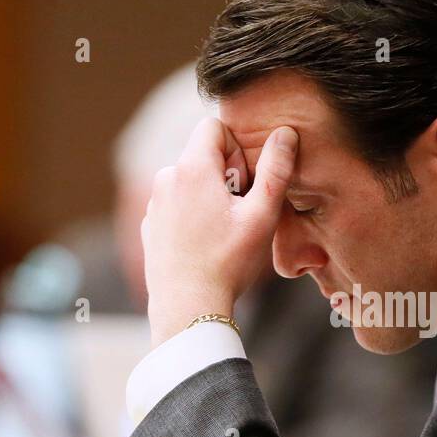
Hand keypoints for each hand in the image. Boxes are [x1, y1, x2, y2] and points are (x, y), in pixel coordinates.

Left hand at [142, 117, 298, 345]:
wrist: (188, 308)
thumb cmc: (228, 263)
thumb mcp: (262, 215)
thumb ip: (276, 170)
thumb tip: (286, 132)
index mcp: (191, 168)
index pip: (215, 127)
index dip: (238, 151)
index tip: (245, 186)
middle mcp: (165, 178)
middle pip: (203, 155)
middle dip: (226, 176)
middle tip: (239, 214)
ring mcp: (153, 203)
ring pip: (190, 181)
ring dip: (210, 197)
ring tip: (223, 234)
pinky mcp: (150, 224)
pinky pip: (176, 204)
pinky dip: (193, 215)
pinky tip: (205, 246)